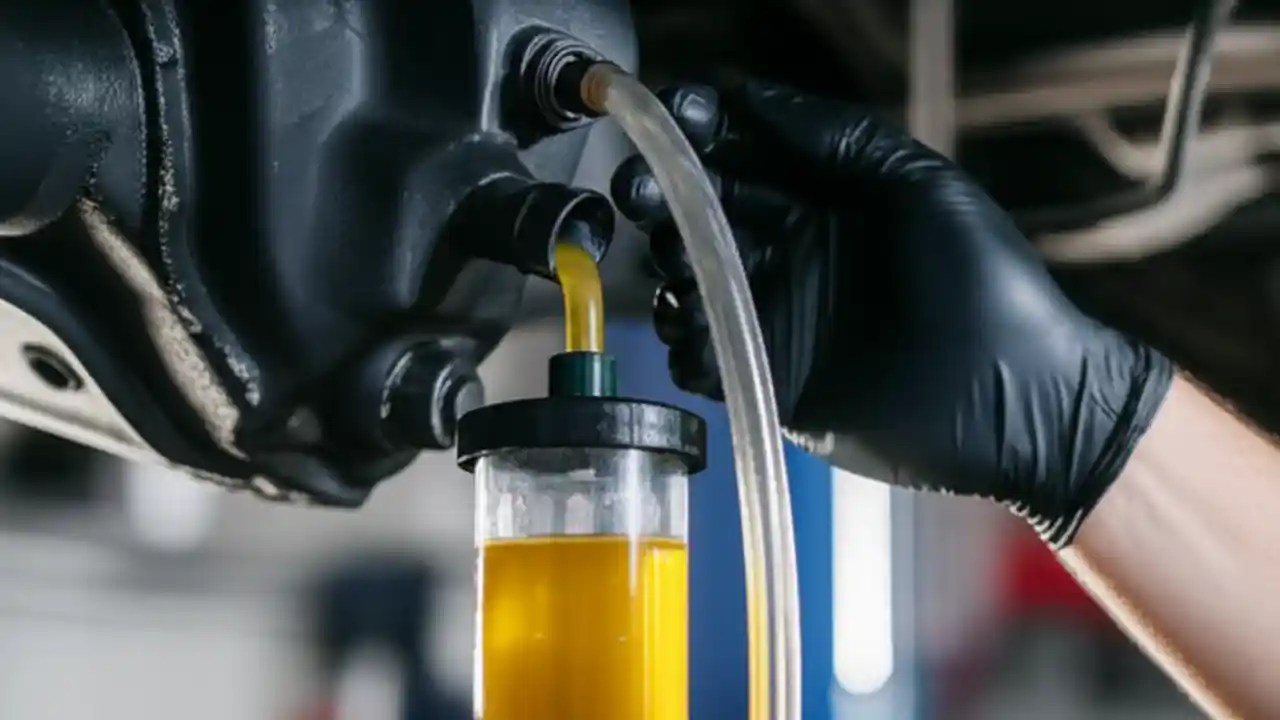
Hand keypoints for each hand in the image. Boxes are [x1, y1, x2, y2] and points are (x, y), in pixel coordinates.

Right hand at [611, 81, 1172, 544]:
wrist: (1015, 405)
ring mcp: (779, 317)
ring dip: (671, 270)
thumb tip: (751, 97)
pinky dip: (688, 345)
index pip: (743, 154)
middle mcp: (794, 252)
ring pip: (692, 283)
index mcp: (828, 199)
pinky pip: (706, 358)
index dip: (698, 132)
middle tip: (645, 191)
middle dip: (665, 195)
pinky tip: (696, 334)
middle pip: (702, 215)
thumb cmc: (986, 284)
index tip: (667, 118)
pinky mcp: (771, 379)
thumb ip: (837, 138)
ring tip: (680, 268)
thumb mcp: (919, 186)